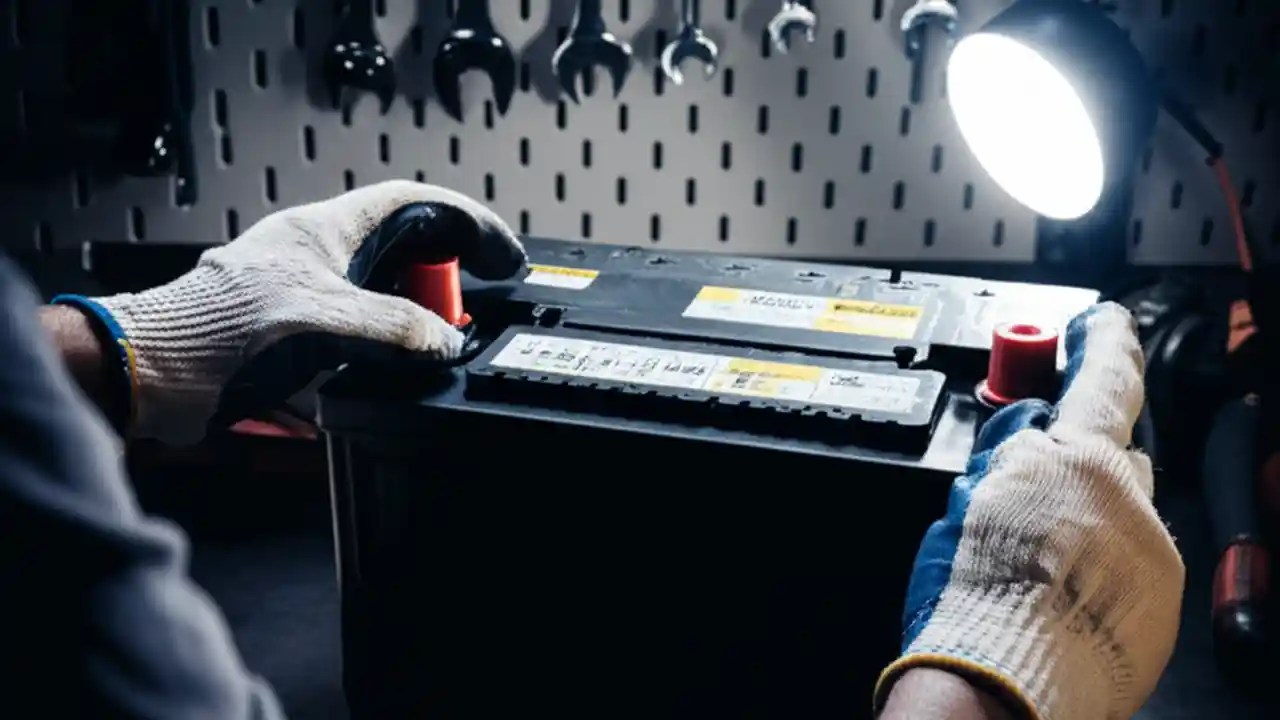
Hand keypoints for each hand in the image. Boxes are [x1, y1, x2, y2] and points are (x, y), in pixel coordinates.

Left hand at [93, 181, 524, 443]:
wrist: (155, 373)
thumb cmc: (216, 331)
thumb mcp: (323, 322)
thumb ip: (394, 328)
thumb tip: (445, 341)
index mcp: (325, 231)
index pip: (414, 202)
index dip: (467, 220)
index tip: (502, 253)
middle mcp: (321, 256)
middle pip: (407, 245)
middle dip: (449, 271)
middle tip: (477, 301)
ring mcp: (310, 294)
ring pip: (388, 289)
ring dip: (421, 313)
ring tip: (444, 339)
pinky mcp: (299, 334)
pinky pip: (365, 330)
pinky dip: (393, 345)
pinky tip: (401, 368)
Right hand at [875, 303, 1184, 719]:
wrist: (1009, 679)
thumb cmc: (973, 597)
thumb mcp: (967, 502)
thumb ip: (1007, 461)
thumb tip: (1026, 438)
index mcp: (1069, 459)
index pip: (1103, 379)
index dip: (1106, 342)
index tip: (1106, 322)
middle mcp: (1121, 492)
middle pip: (1109, 450)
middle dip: (1074, 459)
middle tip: (1029, 486)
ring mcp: (1149, 541)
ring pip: (1123, 506)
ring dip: (1088, 517)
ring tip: (1038, 562)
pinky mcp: (1164, 587)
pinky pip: (1135, 556)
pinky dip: (1104, 564)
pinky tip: (1063, 591)